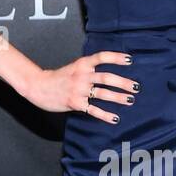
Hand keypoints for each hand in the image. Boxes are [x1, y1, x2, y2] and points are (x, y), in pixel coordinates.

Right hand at [24, 51, 139, 123]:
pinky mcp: (75, 103)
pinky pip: (93, 109)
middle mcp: (81, 75)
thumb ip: (89, 69)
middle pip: (106, 77)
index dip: (116, 58)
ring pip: (102, 93)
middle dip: (123, 83)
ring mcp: (78, 89)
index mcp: (82, 64)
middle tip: (136, 87)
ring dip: (118, 97)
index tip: (130, 60)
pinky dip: (105, 115)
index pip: (102, 57)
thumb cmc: (59, 78)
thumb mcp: (74, 68)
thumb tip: (109, 74)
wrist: (38, 86)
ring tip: (130, 100)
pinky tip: (115, 118)